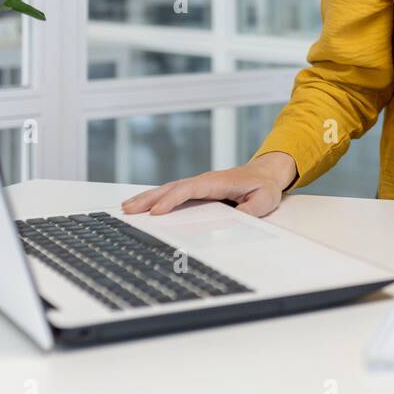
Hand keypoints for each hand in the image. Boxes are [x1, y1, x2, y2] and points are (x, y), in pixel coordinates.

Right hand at [120, 152, 298, 218]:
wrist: (266, 173)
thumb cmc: (264, 187)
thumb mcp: (264, 200)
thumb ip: (250, 211)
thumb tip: (235, 220)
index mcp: (218, 182)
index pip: (190, 189)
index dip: (172, 200)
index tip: (157, 212)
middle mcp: (204, 180)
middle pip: (172, 188)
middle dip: (150, 198)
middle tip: (129, 210)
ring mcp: (199, 184)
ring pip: (169, 189)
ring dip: (148, 197)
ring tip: (127, 207)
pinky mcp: (197, 190)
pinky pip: (173, 193)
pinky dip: (156, 198)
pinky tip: (143, 205)